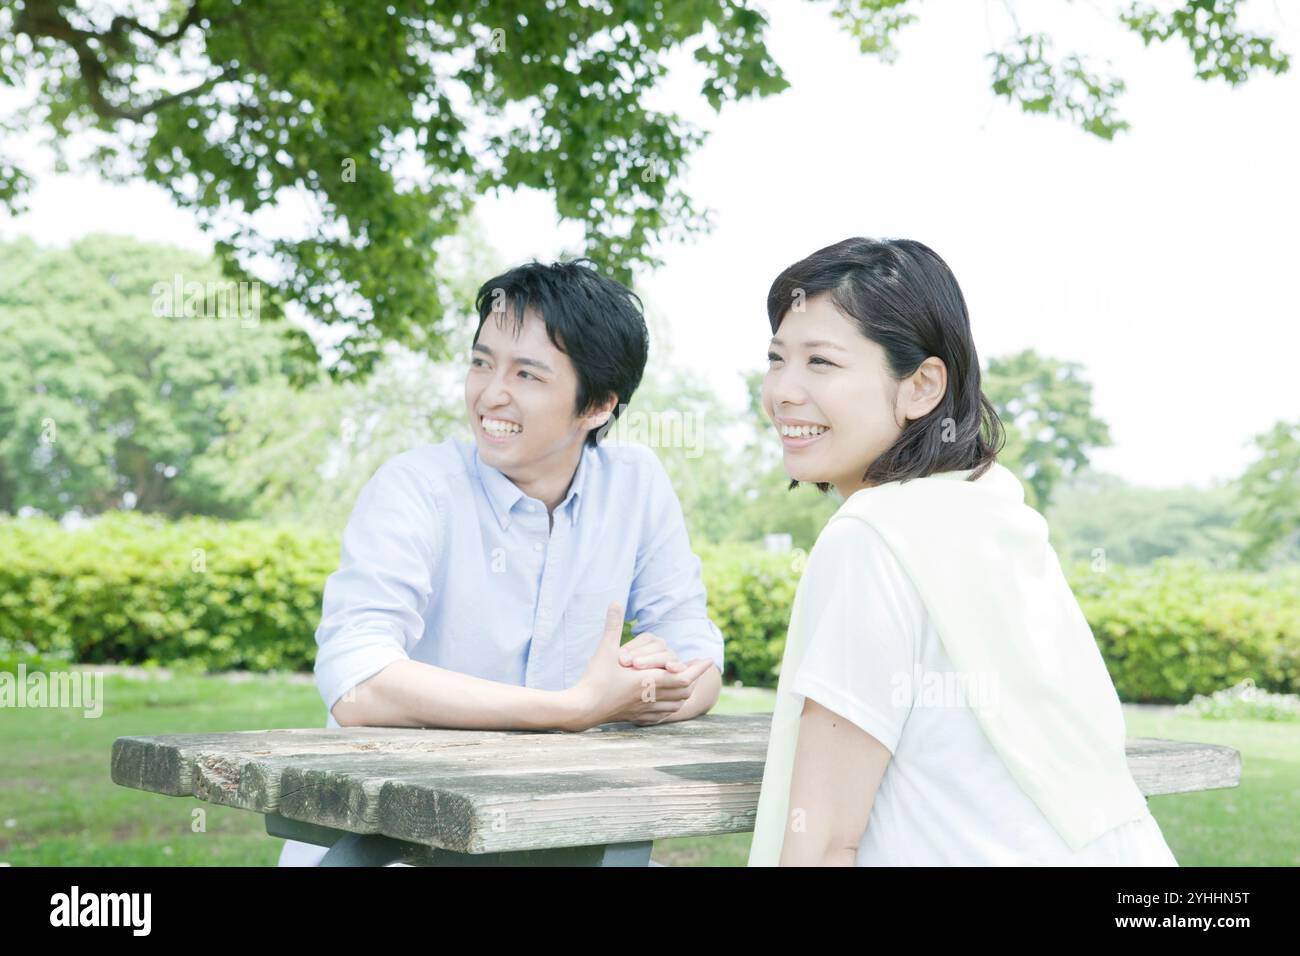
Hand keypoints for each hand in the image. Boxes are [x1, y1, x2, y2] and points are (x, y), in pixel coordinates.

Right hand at [566, 603, 713, 731]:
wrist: (582, 709)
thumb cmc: (594, 679)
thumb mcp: (605, 650)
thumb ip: (613, 626)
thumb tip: (615, 602)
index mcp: (649, 680)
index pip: (684, 676)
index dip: (698, 668)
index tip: (708, 660)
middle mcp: (652, 697)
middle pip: (684, 691)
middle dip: (693, 679)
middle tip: (695, 669)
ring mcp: (645, 710)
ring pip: (675, 705)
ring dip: (683, 694)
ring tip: (685, 683)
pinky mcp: (637, 718)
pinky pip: (662, 715)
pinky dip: (670, 707)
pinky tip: (667, 702)